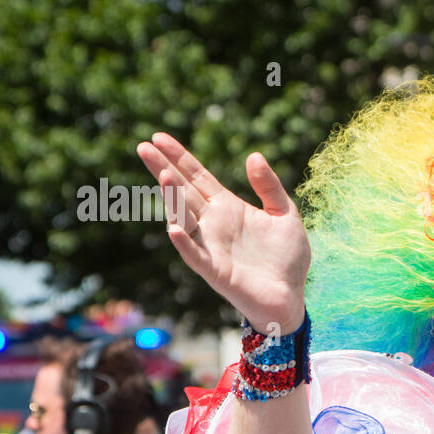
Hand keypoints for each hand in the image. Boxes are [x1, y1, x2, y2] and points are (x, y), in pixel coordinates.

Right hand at [136, 133, 308, 332]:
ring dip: (172, 198)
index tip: (158, 137)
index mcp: (228, 207)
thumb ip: (269, 187)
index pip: (197, 177)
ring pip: (184, 217)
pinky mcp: (214, 270)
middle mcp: (213, 223)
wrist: (290, 297)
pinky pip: (194, 254)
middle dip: (164, 169)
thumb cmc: (287, 259)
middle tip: (143, 146)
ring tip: (164, 175)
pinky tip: (175, 227)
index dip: (179, 157)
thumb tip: (253, 155)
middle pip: (183, 190)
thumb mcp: (285, 215)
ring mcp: (210, 245)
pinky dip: (184, 242)